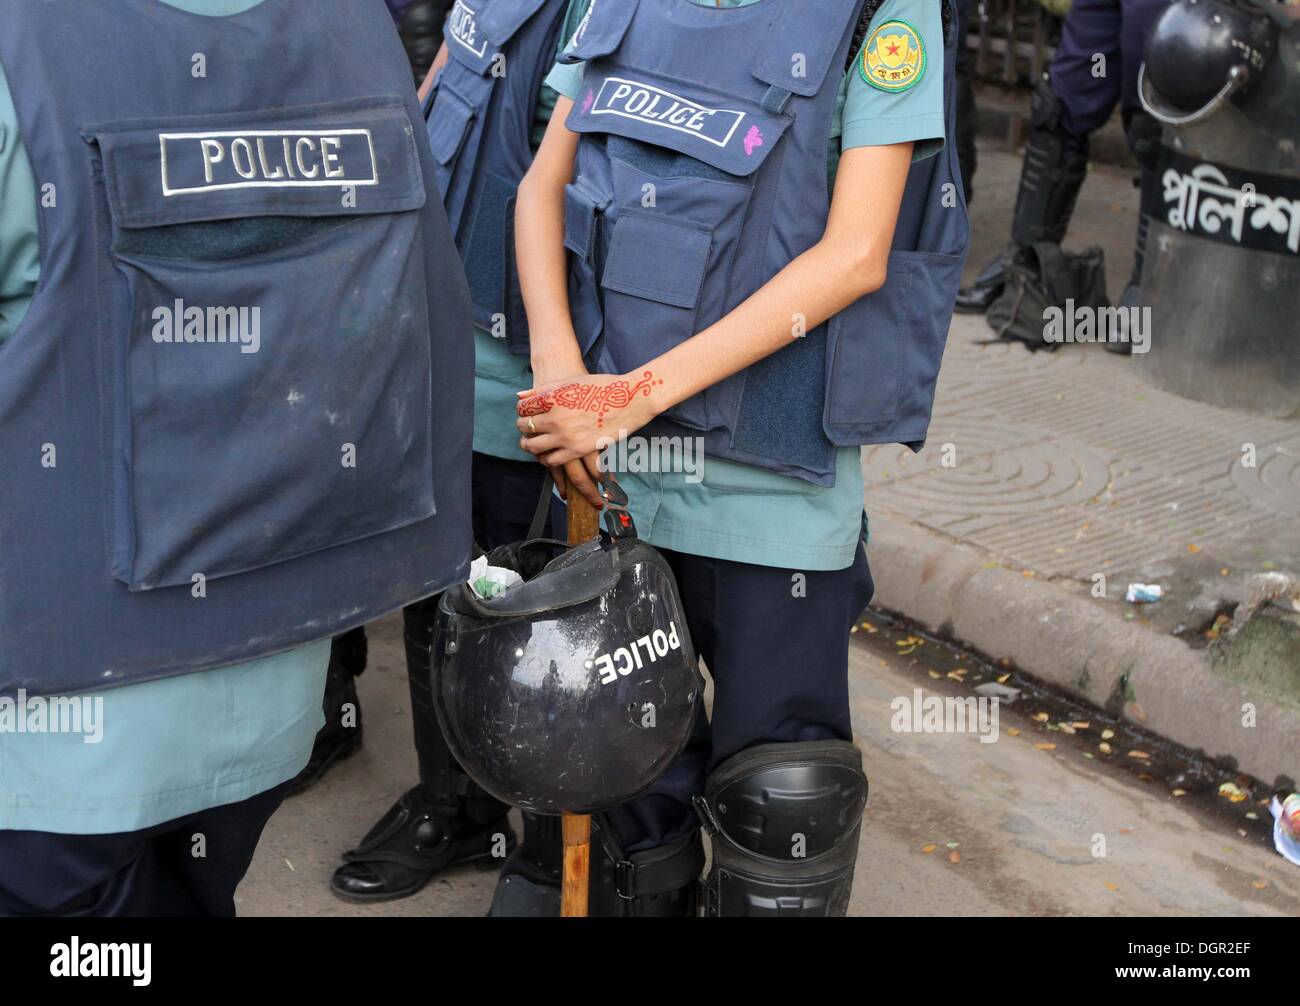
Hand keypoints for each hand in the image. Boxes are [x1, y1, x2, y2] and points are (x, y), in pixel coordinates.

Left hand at [522, 347, 603, 505]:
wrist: (628, 399)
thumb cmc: (601, 386)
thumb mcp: (570, 382)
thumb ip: (543, 390)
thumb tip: (519, 396)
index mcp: (552, 398)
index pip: (523, 407)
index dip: (521, 409)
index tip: (524, 411)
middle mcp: (555, 418)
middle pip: (524, 426)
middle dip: (521, 427)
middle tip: (524, 428)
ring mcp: (566, 436)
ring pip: (533, 446)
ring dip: (528, 445)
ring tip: (530, 444)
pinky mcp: (577, 450)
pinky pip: (551, 460)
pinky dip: (545, 459)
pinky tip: (546, 455)